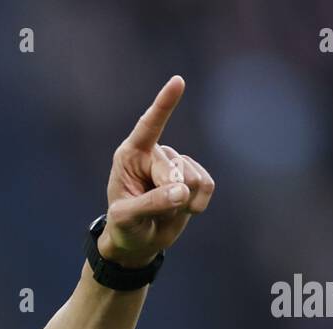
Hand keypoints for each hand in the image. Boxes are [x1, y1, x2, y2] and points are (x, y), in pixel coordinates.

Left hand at [96, 75, 214, 268]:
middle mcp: (155, 154)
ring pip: (193, 179)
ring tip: (163, 210)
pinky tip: (183, 210)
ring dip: (182, 202)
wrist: (138, 242)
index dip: (164, 104)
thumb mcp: (127, 218)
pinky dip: (198, 204)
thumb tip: (183, 191)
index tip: (178, 81)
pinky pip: (207, 186)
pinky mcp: (195, 178)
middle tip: (150, 211)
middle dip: (167, 195)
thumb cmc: (124, 226)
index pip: (149, 126)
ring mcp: (177, 164)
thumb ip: (152, 203)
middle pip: (174, 169)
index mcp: (131, 154)